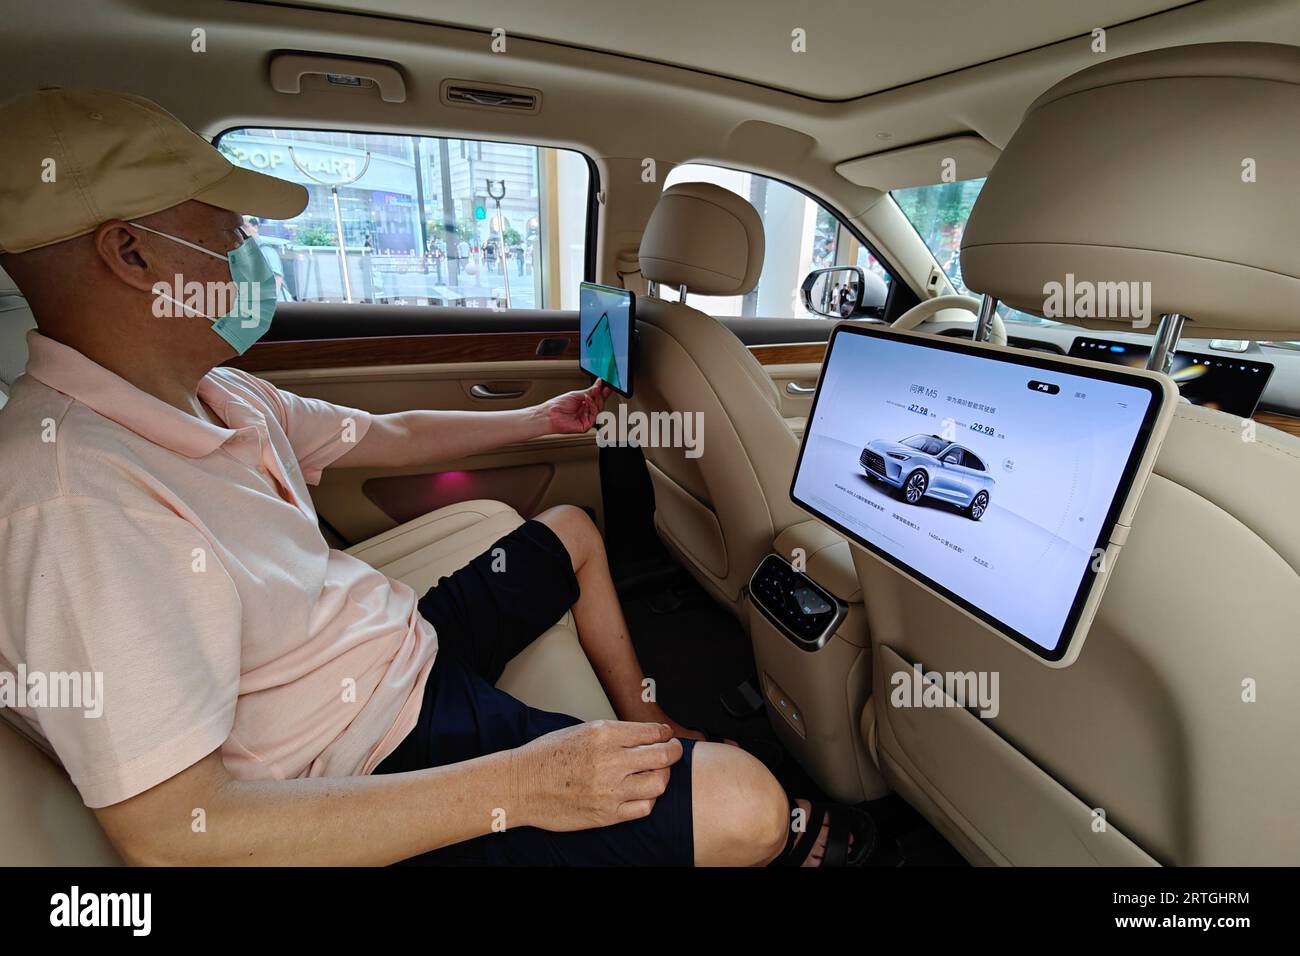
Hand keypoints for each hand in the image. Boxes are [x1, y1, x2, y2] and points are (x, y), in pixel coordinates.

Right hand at [512, 720, 682, 830]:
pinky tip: (641, 792)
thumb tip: (645, 735)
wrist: (521, 785)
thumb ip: (615, 733)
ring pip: (658, 783)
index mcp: (603, 734)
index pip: (651, 732)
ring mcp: (610, 790)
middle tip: (673, 750)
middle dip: (673, 751)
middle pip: (662, 756)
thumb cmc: (547, 756)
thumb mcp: (582, 730)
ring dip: (662, 776)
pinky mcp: (607, 814)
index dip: (664, 733)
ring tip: (657, 772)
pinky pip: (644, 808)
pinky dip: (649, 799)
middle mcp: (610, 761)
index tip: (665, 735)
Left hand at [543, 381, 612, 434]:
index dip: (602, 392)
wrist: (549, 415)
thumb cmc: (557, 406)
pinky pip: (594, 416)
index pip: (596, 398)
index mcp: (584, 404)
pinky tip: (588, 400)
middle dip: (601, 395)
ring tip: (592, 393)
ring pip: (599, 410)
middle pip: (600, 404)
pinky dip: (592, 407)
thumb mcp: (575, 395)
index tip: (607, 385)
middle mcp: (586, 412)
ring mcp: (586, 419)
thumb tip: (598, 384)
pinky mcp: (586, 425)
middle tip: (602, 387)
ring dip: (597, 400)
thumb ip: (589, 391)